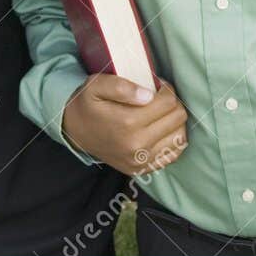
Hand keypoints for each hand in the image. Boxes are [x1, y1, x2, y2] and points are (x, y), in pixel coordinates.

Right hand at [61, 75, 187, 175]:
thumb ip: (121, 86)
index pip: (168, 102)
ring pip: (180, 135)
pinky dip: (172, 140)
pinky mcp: (142, 169)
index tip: (156, 87)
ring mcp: (140, 161)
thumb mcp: (96, 85)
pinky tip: (161, 130)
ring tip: (159, 114)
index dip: (166, 89)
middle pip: (178, 117)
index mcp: (127, 122)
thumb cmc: (89, 105)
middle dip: (172, 103)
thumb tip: (148, 95)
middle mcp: (137, 146)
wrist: (76, 132)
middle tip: (158, 98)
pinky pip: (173, 154)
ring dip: (174, 121)